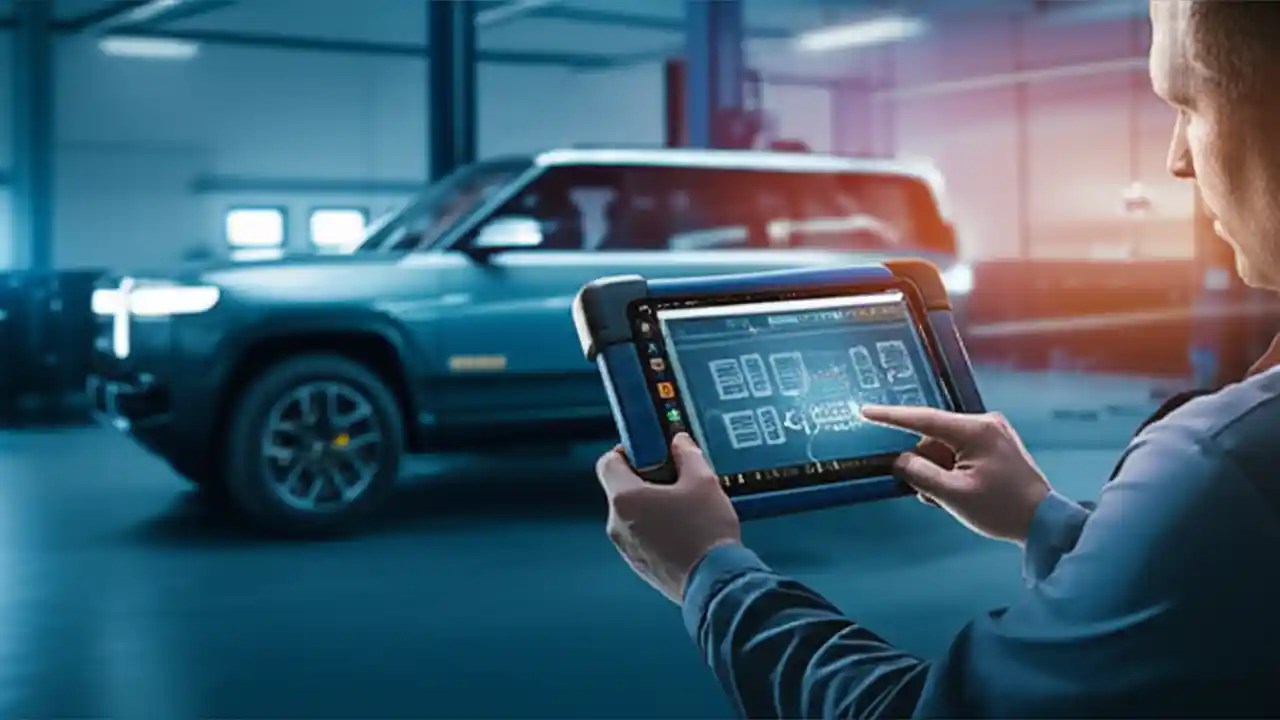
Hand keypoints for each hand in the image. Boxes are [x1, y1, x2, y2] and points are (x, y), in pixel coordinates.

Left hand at [595, 433, 741, 603]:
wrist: (714, 584)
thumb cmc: (706, 530)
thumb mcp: (704, 482)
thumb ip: (687, 454)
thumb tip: (678, 441)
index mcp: (625, 498)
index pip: (607, 462)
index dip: (627, 451)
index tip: (651, 453)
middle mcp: (616, 523)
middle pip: (620, 489)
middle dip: (645, 479)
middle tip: (675, 479)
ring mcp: (624, 548)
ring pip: (631, 514)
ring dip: (651, 506)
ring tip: (684, 507)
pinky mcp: (637, 565)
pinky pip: (639, 536)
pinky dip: (655, 528)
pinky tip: (683, 531)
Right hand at [860, 406, 1050, 543]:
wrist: (1044, 523)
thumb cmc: (1000, 509)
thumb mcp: (953, 496)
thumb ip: (920, 474)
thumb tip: (900, 460)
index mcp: (975, 431)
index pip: (924, 419)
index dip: (891, 417)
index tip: (865, 411)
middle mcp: (985, 423)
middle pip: (933, 437)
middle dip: (926, 464)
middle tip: (933, 494)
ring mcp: (992, 432)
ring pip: (944, 446)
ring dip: (938, 471)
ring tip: (950, 498)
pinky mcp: (996, 444)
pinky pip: (959, 451)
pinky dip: (951, 470)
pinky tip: (960, 491)